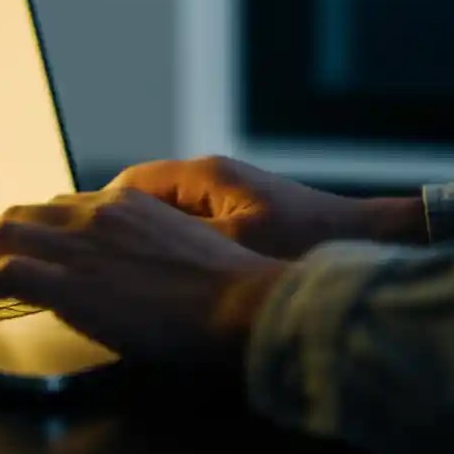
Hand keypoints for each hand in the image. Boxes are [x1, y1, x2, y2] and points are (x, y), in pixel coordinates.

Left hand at [0, 188, 286, 365]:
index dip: (35, 230)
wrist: (241, 304)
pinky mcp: (71, 283)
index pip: (61, 207)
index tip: (26, 250)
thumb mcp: (187, 248)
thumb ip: (149, 246)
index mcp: (126, 206)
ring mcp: (81, 246)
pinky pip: (5, 273)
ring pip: (4, 235)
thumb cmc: (227, 289)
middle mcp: (97, 216)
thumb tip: (130, 265)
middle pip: (23, 215)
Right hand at [106, 156, 426, 257]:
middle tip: (95, 260)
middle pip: (143, 198)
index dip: (98, 214)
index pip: (129, 185)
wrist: (373, 238)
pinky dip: (174, 247)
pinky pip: (191, 226)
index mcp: (203, 175)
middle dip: (117, 227)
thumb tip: (129, 238)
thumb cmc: (304, 242)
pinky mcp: (247, 215)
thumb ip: (180, 238)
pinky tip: (173, 278)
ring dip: (145, 239)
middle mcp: (213, 178)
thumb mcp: (234, 244)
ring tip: (127, 272)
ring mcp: (230, 195)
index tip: (80, 240)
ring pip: (166, 214)